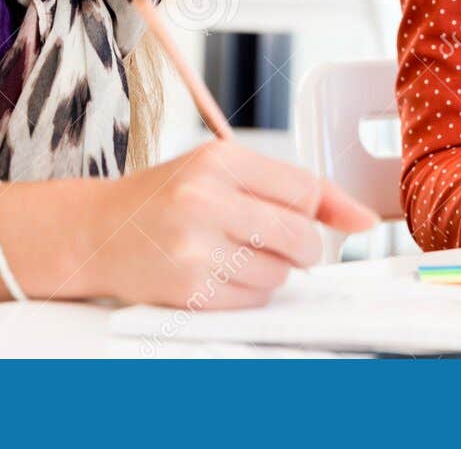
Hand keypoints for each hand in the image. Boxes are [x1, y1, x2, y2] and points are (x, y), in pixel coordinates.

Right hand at [58, 140, 379, 307]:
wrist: (98, 231)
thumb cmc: (168, 197)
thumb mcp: (223, 170)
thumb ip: (292, 188)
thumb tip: (363, 218)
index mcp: (219, 160)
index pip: (305, 190)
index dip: (328, 212)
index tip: (338, 224)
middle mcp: (205, 200)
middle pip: (300, 237)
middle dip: (302, 248)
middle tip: (280, 242)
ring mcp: (195, 249)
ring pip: (280, 274)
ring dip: (272, 271)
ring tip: (236, 253)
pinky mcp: (189, 291)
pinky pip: (253, 300)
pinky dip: (249, 292)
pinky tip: (220, 273)